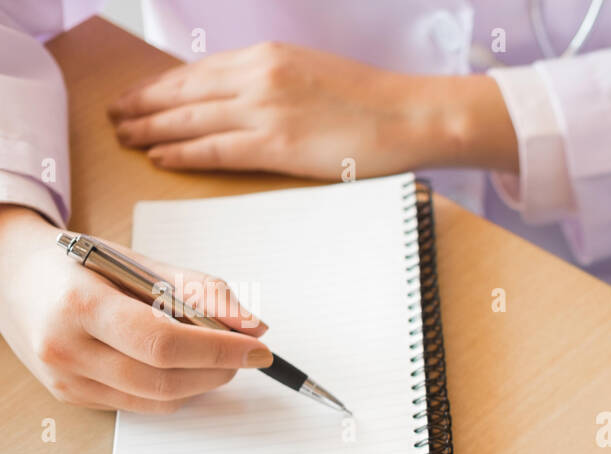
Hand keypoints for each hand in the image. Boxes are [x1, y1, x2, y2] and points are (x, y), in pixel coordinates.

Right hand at [0, 205, 270, 411]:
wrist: (11, 275)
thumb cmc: (79, 264)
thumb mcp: (138, 262)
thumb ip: (200, 291)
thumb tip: (254, 326)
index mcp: (81, 304)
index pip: (164, 343)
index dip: (219, 351)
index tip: (258, 349)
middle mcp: (65, 347)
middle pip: (163, 380)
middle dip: (217, 370)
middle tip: (246, 355)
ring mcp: (65, 379)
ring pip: (156, 400)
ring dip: (200, 383)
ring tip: (217, 358)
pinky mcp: (70, 397)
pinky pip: (139, 405)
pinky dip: (172, 390)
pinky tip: (180, 367)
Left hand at [109, 42, 517, 178]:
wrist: (413, 116)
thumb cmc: (376, 104)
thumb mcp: (316, 76)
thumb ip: (278, 85)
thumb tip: (249, 102)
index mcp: (269, 57)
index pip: (200, 71)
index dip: (162, 84)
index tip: (139, 94)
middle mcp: (259, 76)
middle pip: (185, 91)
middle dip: (144, 103)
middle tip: (115, 115)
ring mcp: (265, 109)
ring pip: (191, 118)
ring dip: (151, 127)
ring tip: (125, 136)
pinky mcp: (276, 144)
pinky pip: (214, 149)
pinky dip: (181, 151)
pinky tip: (158, 155)